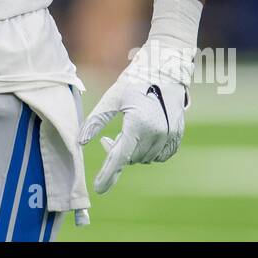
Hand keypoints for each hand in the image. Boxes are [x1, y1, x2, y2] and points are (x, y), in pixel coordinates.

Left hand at [77, 0, 201, 194]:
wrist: (166, 68)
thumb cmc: (135, 80)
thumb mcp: (112, 97)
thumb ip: (96, 120)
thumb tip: (80, 141)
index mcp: (137, 124)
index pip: (119, 157)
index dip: (108, 174)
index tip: (98, 189)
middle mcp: (156, 133)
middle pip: (131, 158)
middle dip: (117, 153)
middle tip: (107, 139)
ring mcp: (170, 136)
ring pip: (145, 158)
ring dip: (133, 152)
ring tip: (125, 133)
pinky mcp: (177, 136)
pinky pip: (161, 156)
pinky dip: (149, 152)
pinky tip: (141, 138)